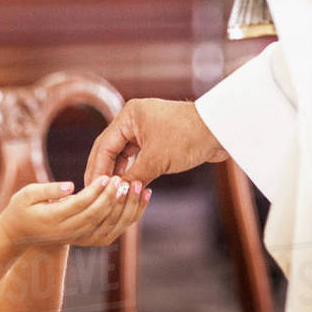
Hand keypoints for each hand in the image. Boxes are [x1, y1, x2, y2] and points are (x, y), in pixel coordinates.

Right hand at [0, 178, 148, 247]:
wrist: (22, 234)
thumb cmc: (23, 208)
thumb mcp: (26, 195)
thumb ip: (48, 190)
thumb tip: (71, 186)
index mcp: (54, 219)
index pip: (80, 205)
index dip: (95, 191)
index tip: (107, 176)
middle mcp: (70, 232)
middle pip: (98, 215)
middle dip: (114, 197)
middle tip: (126, 178)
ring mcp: (81, 239)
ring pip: (110, 225)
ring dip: (127, 207)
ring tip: (139, 186)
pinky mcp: (91, 240)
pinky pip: (115, 229)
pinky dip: (130, 216)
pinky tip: (141, 199)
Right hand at [85, 98, 228, 185]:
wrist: (221, 130)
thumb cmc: (188, 137)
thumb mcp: (156, 159)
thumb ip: (133, 176)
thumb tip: (115, 194)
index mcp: (128, 116)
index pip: (104, 145)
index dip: (97, 170)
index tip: (90, 190)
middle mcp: (134, 120)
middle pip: (110, 149)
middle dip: (104, 172)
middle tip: (93, 195)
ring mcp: (146, 129)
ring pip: (124, 155)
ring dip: (118, 173)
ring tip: (111, 195)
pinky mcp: (158, 140)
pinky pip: (138, 157)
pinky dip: (133, 171)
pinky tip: (128, 187)